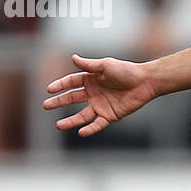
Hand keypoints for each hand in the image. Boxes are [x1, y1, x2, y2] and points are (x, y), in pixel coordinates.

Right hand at [43, 54, 157, 135]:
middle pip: (72, 99)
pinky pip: (98, 124)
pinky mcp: (110, 115)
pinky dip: (90, 129)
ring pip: (82, 115)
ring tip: (58, 125)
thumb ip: (89, 65)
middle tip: (46, 105)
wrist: (145, 82)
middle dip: (59, 102)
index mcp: (91, 79)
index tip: (49, 90)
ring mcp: (101, 105)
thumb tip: (73, 57)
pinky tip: (81, 132)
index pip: (71, 83)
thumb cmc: (126, 71)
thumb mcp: (105, 65)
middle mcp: (93, 93)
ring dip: (71, 121)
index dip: (60, 86)